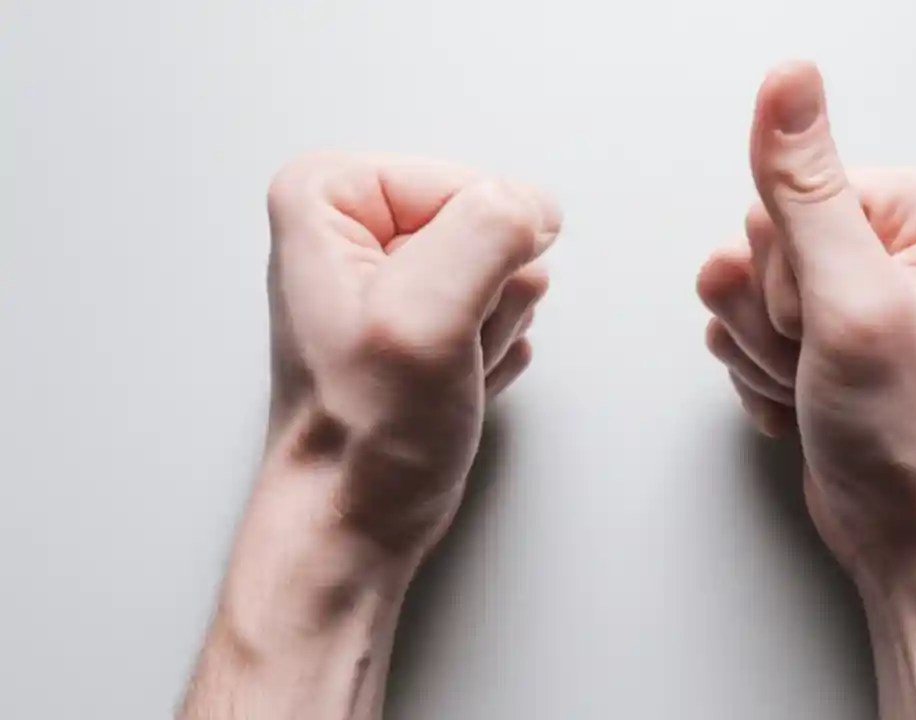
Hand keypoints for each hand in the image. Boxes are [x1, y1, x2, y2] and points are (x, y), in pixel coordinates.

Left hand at [182, 154, 559, 718]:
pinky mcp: (428, 316)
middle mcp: (355, 224)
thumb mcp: (427, 317)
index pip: (469, 184)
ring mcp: (395, 273)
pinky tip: (451, 384)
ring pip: (504, 269)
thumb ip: (489, 232)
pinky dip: (492, 353)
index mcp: (327, 196)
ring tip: (442, 370)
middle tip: (441, 347)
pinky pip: (503, 310)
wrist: (355, 521)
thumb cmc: (363, 437)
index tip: (442, 311)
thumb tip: (536, 204)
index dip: (480, 254)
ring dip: (493, 329)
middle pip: (488, 225)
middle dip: (486, 294)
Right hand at [698, 64, 915, 577]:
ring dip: (762, 349)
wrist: (909, 526)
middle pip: (759, 235)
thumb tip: (788, 82)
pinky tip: (807, 399)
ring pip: (738, 281)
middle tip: (827, 360)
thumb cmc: (909, 432)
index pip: (791, 190)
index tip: (836, 324)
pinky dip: (758, 371)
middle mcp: (895, 233)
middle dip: (775, 316)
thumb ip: (805, 189)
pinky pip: (736, 322)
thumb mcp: (852, 302)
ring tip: (821, 385)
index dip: (793, 273)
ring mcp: (853, 280)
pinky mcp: (819, 323)